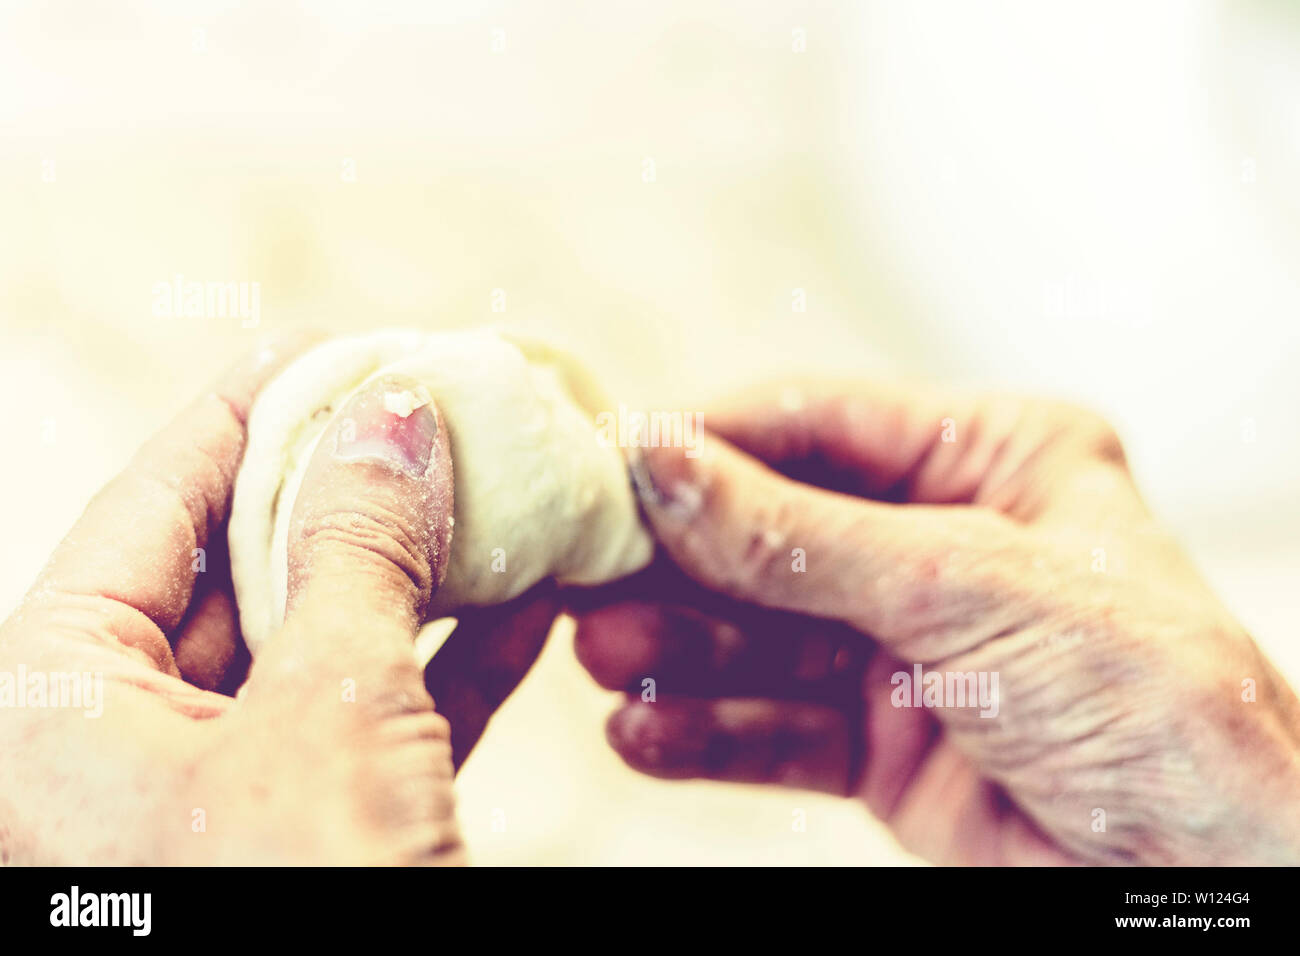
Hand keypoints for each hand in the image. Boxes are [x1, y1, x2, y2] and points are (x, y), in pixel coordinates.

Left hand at [0, 342, 554, 863]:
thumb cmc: (307, 900)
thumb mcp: (330, 708)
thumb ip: (359, 551)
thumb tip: (394, 415)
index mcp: (57, 709)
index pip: (150, 510)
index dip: (249, 413)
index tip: (333, 345)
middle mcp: (122, 749)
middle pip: (241, 572)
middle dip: (351, 492)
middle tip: (428, 412)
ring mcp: (219, 799)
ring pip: (320, 646)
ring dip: (419, 576)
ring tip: (491, 492)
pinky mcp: (311, 838)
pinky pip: (375, 724)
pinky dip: (451, 665)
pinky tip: (525, 600)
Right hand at [569, 382, 1299, 864]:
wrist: (1204, 878)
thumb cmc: (1153, 698)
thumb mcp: (966, 587)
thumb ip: (797, 535)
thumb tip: (661, 462)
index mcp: (990, 459)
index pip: (817, 425)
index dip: (711, 442)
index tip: (615, 462)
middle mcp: (942, 544)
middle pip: (774, 532)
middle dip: (684, 560)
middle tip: (588, 571)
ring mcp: (908, 647)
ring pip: (763, 635)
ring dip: (682, 648)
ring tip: (602, 656)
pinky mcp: (884, 742)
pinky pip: (778, 726)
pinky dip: (709, 730)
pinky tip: (643, 732)